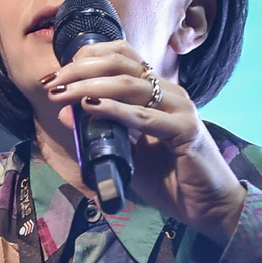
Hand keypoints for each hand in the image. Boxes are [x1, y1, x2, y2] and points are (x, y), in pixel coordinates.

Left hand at [46, 43, 244, 249]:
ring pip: (130, 85)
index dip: (88, 57)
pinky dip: (116, 110)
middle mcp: (170, 92)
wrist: (208, 207)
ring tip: (63, 94)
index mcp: (157, 91)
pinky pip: (145, 116)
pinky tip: (92, 108)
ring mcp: (179, 108)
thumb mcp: (126, 153)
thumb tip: (66, 113)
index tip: (58, 73)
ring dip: (91, 86)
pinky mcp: (185, 130)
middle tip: (52, 83)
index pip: (122, 55)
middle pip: (121, 64)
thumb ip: (100, 133)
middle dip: (81, 70)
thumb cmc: (170, 180)